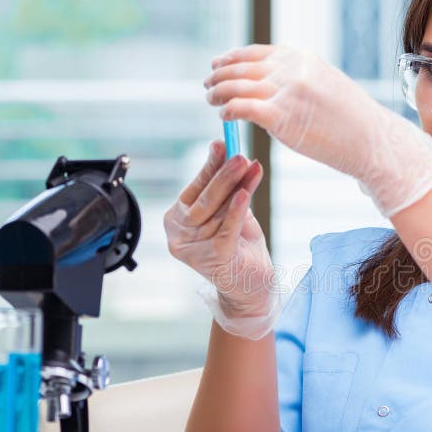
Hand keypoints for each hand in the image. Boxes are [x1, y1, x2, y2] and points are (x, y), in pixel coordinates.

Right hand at [163, 140, 280, 338]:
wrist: (253, 286)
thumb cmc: (240, 248)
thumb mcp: (233, 213)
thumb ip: (231, 189)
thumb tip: (234, 155)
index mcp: (178, 221)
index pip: (194, 188)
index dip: (209, 166)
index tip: (222, 144)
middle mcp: (179, 235)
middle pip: (205, 198)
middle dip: (224, 174)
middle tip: (240, 154)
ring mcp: (192, 249)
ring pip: (218, 211)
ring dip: (238, 186)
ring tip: (252, 167)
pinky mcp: (212, 259)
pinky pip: (227, 228)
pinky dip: (236, 210)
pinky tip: (243, 193)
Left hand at [203, 44, 431, 217]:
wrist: (371, 140)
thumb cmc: (352, 120)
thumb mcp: (326, 83)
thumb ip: (299, 78)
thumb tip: (275, 83)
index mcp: (300, 58)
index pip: (255, 52)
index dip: (232, 57)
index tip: (219, 63)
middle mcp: (290, 70)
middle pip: (241, 67)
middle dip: (219, 74)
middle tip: (207, 84)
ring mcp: (285, 92)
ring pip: (236, 86)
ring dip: (218, 92)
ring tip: (210, 99)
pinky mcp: (280, 117)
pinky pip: (242, 108)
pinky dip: (228, 110)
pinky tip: (224, 116)